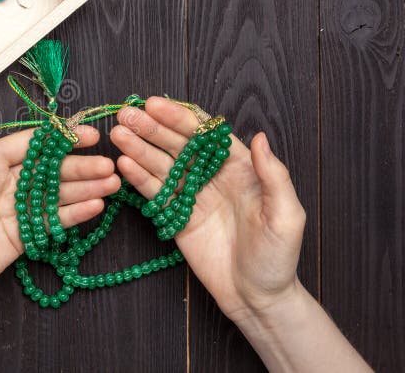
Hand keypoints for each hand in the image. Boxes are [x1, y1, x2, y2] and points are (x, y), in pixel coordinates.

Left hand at [0, 101, 120, 314]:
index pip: (31, 144)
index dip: (61, 139)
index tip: (89, 136)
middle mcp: (5, 182)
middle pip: (50, 169)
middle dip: (81, 166)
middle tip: (109, 166)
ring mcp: (17, 209)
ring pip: (57, 193)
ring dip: (86, 188)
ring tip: (113, 184)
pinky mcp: (24, 234)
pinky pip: (54, 220)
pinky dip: (76, 213)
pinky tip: (96, 207)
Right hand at [109, 97, 305, 321]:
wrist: (257, 298)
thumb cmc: (278, 258)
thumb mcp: (286, 216)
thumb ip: (274, 176)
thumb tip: (259, 137)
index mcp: (239, 167)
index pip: (205, 134)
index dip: (179, 117)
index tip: (155, 105)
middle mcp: (212, 176)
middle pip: (177, 145)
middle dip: (151, 129)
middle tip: (126, 116)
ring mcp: (192, 196)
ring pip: (161, 166)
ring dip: (139, 149)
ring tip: (117, 136)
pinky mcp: (177, 218)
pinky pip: (156, 194)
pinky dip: (138, 179)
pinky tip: (123, 165)